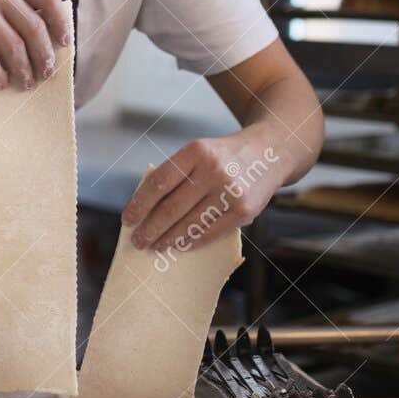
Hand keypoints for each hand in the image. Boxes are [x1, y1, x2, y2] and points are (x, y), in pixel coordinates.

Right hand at [0, 0, 71, 89]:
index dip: (61, 22)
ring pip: (16, 49)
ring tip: (26, 82)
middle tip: (47, 72)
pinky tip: (1, 81)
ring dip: (25, 71)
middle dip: (45, 56)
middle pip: (35, 28)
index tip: (64, 42)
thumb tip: (47, 31)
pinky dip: (0, 76)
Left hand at [120, 132, 284, 252]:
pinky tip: (178, 245)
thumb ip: (178, 175)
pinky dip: (190, 241)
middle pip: (171, 207)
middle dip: (150, 228)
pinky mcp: (243, 210)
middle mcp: (213, 169)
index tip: (128, 220)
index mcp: (196, 151)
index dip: (140, 204)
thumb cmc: (225, 156)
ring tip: (153, 246)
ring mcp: (230, 191)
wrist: (271, 152)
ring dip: (167, 239)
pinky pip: (209, 232)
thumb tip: (146, 210)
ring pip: (189, 223)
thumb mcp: (200, 152)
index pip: (159, 182)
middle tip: (138, 240)